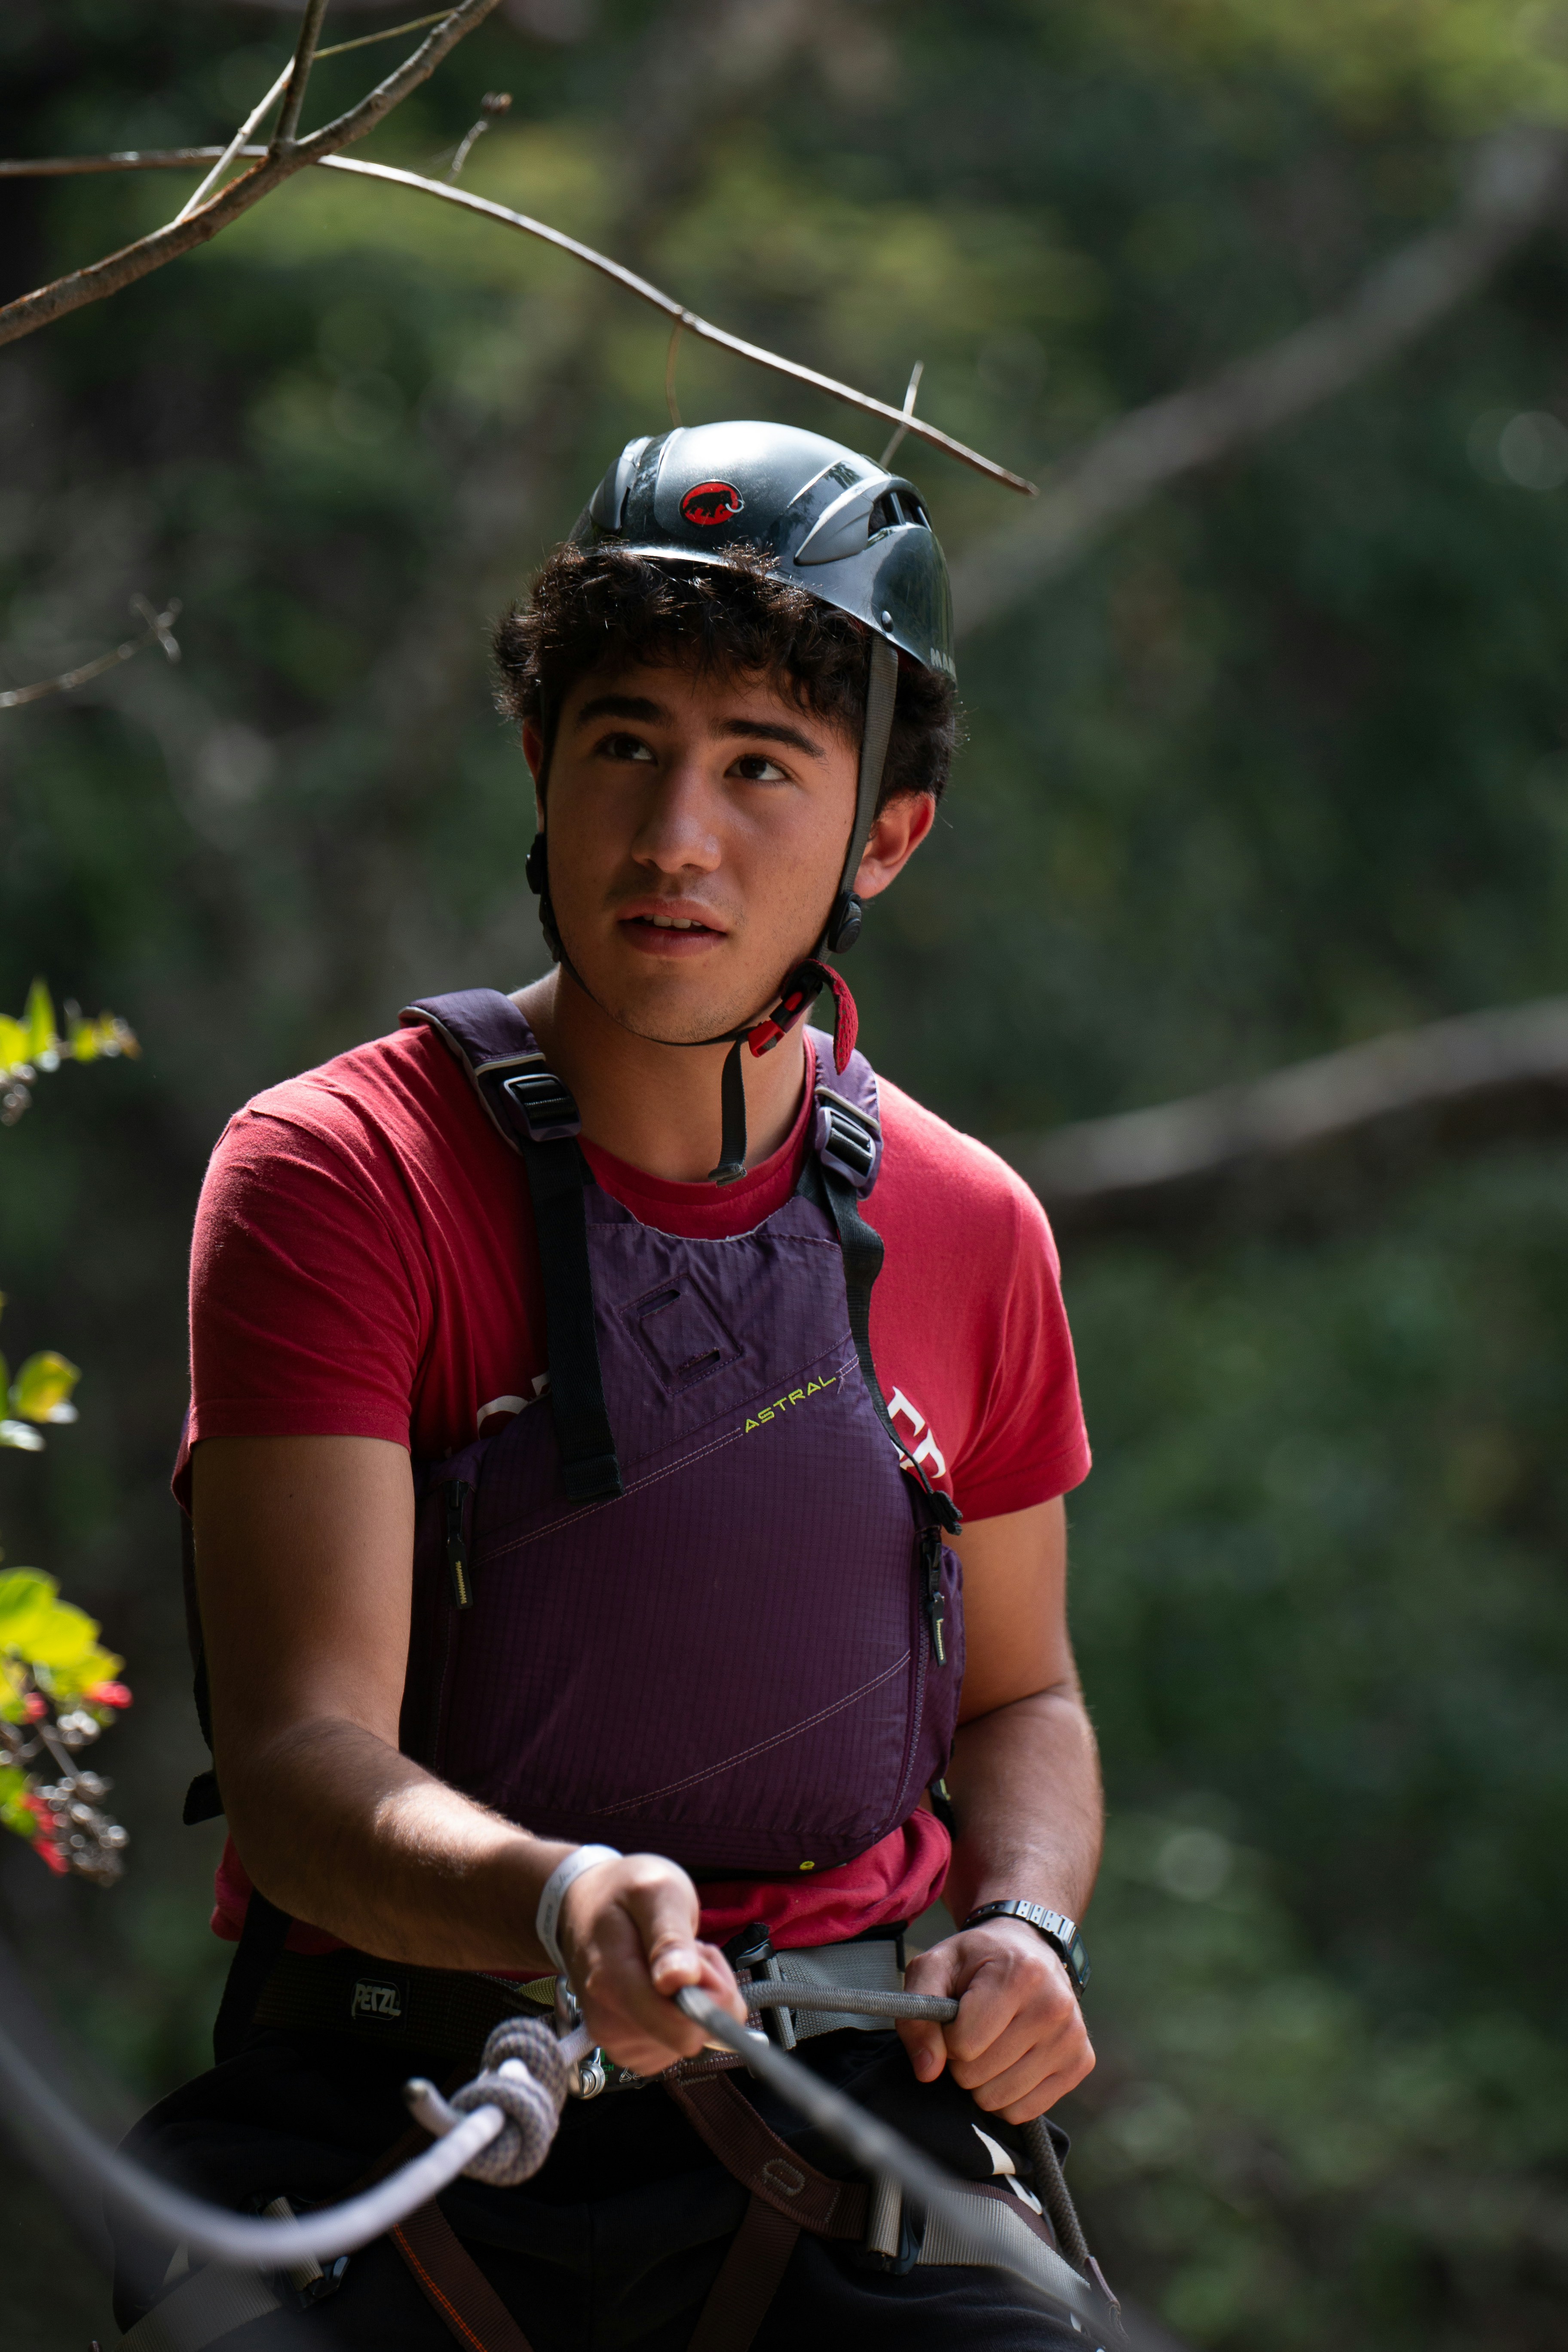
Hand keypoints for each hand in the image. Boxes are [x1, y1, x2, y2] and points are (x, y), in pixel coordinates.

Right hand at [555, 1850, 746, 2075]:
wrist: (585, 1905)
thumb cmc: (622, 1893)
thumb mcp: (655, 1893)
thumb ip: (670, 1937)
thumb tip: (680, 1981)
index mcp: (613, 1984)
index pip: (682, 2030)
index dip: (710, 1998)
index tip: (701, 1957)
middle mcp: (609, 2022)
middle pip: (689, 2035)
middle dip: (705, 1993)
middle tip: (688, 1950)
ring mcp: (616, 2038)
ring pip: (686, 2038)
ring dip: (696, 1999)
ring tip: (671, 1959)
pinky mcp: (627, 2045)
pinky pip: (675, 2041)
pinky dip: (683, 2011)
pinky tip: (665, 1979)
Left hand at [899, 1919, 1094, 2122]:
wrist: (1030, 1949)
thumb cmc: (977, 1961)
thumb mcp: (935, 1967)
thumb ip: (917, 2014)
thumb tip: (927, 2071)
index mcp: (1019, 1975)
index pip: (963, 2043)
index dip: (948, 2036)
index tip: (957, 2016)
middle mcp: (1053, 2007)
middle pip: (978, 2075)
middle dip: (964, 2060)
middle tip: (975, 2030)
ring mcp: (1071, 2038)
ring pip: (1000, 2099)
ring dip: (984, 2081)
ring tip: (993, 2044)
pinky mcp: (1081, 2063)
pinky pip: (1025, 2112)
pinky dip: (1008, 2096)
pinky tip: (1012, 2061)